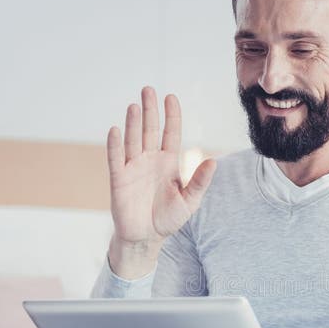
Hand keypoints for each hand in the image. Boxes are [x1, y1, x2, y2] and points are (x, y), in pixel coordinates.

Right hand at [107, 86, 215, 257]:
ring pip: (133, 140)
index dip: (171, 115)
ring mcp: (133, 168)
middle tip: (148, 89)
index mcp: (168, 162)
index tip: (170, 97)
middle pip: (150, 130)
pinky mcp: (119, 180)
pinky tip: (115, 130)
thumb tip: (213, 162)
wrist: (147, 238)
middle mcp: (150, 160)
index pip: (170, 133)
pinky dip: (115, 145)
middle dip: (149, 110)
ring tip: (135, 105)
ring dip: (133, 123)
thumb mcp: (190, 201)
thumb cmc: (169, 218)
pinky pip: (116, 159)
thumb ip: (200, 181)